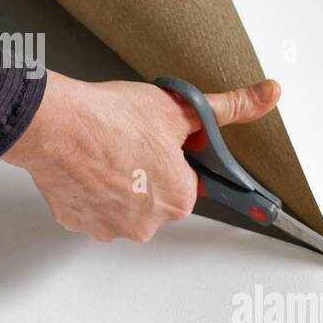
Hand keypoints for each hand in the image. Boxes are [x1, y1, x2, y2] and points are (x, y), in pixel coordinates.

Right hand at [2, 72, 280, 241]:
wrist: (55, 124)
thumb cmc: (111, 118)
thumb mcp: (178, 106)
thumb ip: (227, 108)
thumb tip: (268, 95)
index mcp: (178, 198)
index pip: (185, 180)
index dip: (171, 156)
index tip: (154, 141)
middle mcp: (146, 223)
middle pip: (153, 197)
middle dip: (143, 172)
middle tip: (126, 141)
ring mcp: (108, 226)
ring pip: (120, 204)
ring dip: (115, 183)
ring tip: (102, 151)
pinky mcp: (77, 222)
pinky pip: (89, 207)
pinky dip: (87, 189)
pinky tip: (84, 164)